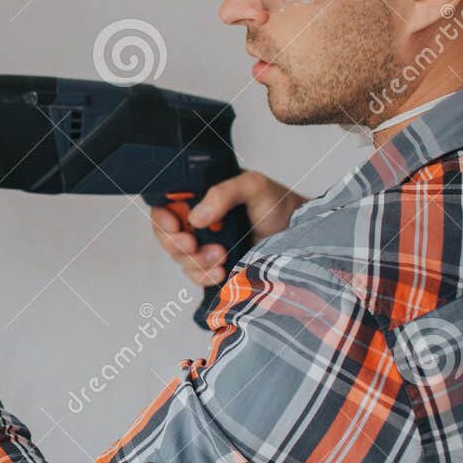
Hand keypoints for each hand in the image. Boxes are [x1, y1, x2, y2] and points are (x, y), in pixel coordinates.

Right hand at [150, 170, 306, 285]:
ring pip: (181, 259)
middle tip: (192, 244)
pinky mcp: (216, 267)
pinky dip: (204, 276)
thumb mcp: (253, 186)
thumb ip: (223, 193)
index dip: (162, 218)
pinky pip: (196, 276)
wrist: (300, 236)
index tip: (175, 226)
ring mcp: (206, 246)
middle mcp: (199, 222)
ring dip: (196, 261)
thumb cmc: (279, 205)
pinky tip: (222, 272)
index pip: (166, 206)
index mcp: (201, 197)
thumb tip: (195, 217)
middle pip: (167, 236)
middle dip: (176, 244)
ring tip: (221, 256)